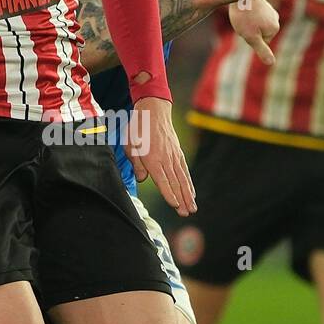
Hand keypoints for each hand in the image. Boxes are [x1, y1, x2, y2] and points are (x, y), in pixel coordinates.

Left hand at [128, 96, 195, 215]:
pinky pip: (185, 170)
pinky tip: (192, 192)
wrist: (153, 110)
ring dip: (188, 194)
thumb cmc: (138, 129)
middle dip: (182, 199)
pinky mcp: (178, 153)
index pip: (163, 181)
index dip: (169, 194)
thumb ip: (136, 164)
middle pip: (176, 182)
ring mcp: (174, 156)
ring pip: (183, 178)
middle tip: (186, 213)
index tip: (175, 205)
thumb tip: (142, 179)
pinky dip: (189, 182)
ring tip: (193, 207)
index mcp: (153, 159)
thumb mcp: (130, 146)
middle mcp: (166, 159)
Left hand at [228, 0, 281, 64]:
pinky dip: (246, 14)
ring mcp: (270, 11)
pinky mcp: (262, 4)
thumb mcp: (251, 37)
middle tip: (243, 21)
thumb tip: (272, 63)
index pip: (260, 43)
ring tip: (242, 14)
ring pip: (255, 25)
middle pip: (258, 34)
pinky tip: (243, 8)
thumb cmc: (244, 16)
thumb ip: (262, 50)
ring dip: (246, 22)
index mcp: (274, 28)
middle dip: (249, 31)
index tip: (246, 28)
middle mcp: (275, 19)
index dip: (250, 38)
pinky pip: (253, 16)